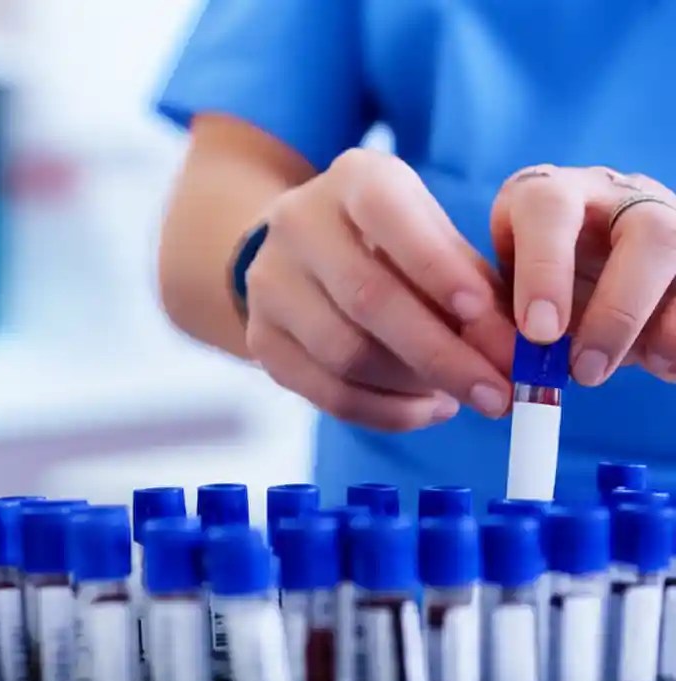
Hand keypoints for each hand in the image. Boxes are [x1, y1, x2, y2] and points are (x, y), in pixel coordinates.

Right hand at [245, 149, 515, 430]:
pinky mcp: (261, 338)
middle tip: (498, 394)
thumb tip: (509, 354)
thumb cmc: (396, 244)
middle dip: (442, 354)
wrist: (305, 252)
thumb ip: (473, 287)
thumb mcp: (434, 234)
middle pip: (368, 299)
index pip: (391, 219)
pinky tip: (426, 408)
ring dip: (414, 386)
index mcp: (353, 180)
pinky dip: (386, 412)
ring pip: (345, 353)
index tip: (489, 319)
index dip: (440, 270)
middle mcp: (298, 223)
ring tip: (462, 396)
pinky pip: (326, 393)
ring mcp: (270, 283)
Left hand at [491, 165, 675, 384]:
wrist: (589, 266)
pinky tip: (667, 362)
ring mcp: (667, 216)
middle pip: (647, 231)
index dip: (545, 269)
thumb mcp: (511, 291)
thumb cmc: (538, 282)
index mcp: (552, 193)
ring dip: (661, 320)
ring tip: (650, 365)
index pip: (550, 207)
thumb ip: (515, 320)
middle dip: (619, 310)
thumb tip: (527, 370)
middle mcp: (618, 195)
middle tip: (588, 369)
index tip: (540, 332)